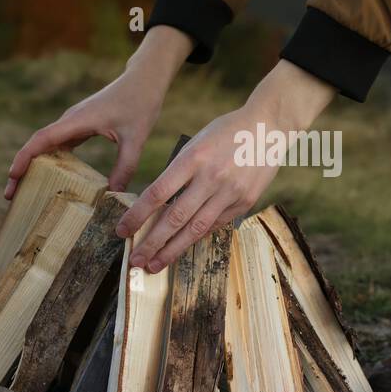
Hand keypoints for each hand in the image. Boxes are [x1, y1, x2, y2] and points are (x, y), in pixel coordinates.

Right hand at [4, 25, 193, 196]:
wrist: (144, 81)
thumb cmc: (139, 104)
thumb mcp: (135, 139)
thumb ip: (125, 166)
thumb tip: (114, 195)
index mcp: (77, 120)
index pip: (42, 139)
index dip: (24, 157)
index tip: (12, 176)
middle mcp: (70, 121)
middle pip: (37, 145)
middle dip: (21, 169)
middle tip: (10, 195)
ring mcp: (74, 123)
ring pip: (46, 146)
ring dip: (34, 166)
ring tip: (25, 192)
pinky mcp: (81, 126)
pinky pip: (60, 146)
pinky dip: (51, 162)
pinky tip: (52, 179)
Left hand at [117, 59, 335, 270]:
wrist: (268, 127)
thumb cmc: (226, 132)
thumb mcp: (196, 143)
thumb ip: (180, 171)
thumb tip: (159, 202)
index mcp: (193, 158)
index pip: (157, 193)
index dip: (137, 215)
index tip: (122, 231)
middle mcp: (211, 177)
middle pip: (175, 218)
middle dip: (152, 243)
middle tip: (135, 260)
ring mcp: (230, 192)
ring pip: (196, 229)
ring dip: (173, 250)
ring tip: (155, 265)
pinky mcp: (245, 201)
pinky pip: (217, 224)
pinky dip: (198, 235)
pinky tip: (184, 245)